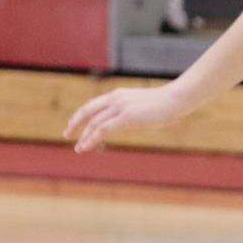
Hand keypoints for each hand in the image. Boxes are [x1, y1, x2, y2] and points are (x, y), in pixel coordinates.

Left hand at [66, 84, 191, 152]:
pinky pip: (103, 130)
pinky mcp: (125, 118)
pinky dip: (92, 139)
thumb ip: (134, 113)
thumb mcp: (144, 107)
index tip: (74, 122)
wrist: (175, 99)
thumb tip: (134, 121)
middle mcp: (115, 98)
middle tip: (67, 133)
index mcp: (118, 94)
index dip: (83, 114)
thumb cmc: (166, 105)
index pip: (94, 104)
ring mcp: (119, 107)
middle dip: (76, 122)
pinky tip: (86, 146)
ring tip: (78, 148)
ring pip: (94, 123)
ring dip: (84, 136)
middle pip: (88, 111)